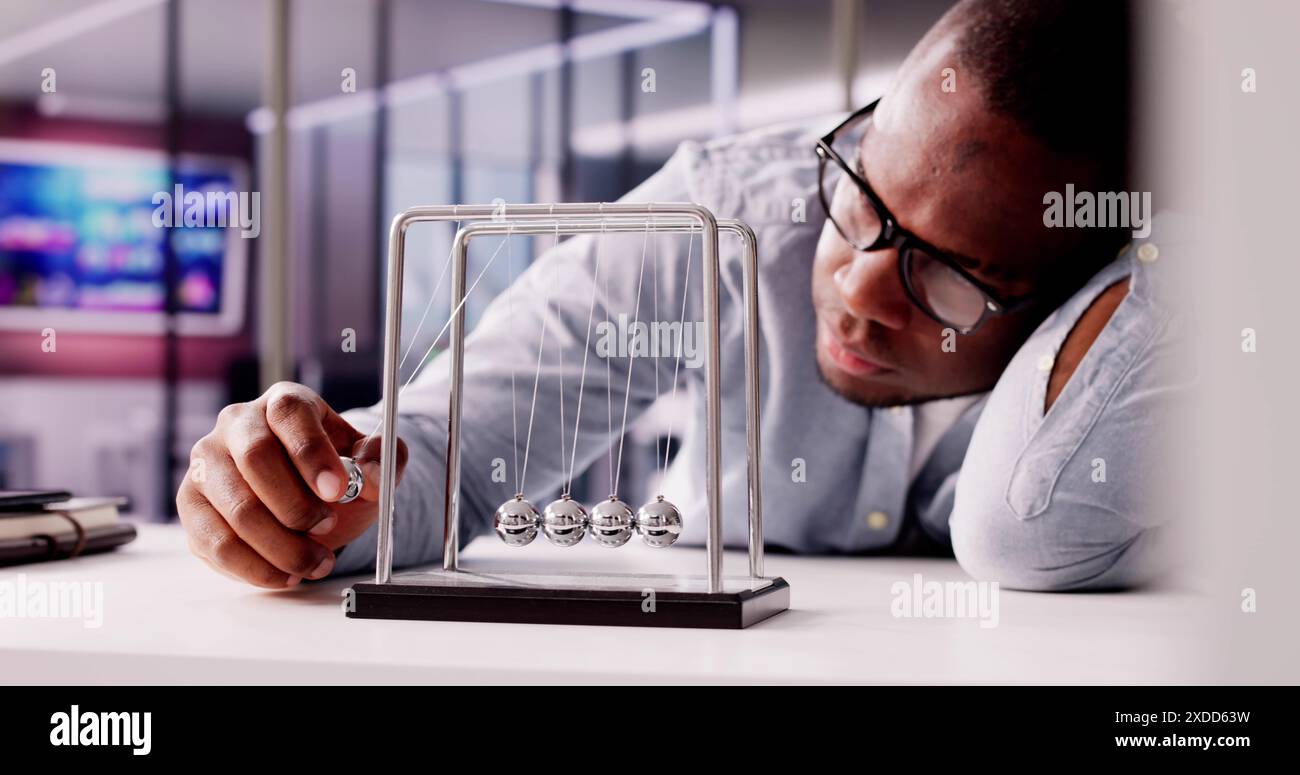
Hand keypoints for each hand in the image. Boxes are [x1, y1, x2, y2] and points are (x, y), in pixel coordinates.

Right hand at [177, 382, 407, 587]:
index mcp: (284, 403)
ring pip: (237, 509)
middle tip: (327, 529)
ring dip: (283, 546)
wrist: (309, 503)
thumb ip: (383, 461)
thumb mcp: (370, 464)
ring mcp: (206, 464)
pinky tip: (286, 574)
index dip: (312, 453)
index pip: (289, 415)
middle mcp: (236, 424)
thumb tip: (370, 476)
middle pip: (256, 459)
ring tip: (316, 562)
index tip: (338, 491)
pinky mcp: (191, 506)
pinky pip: (216, 544)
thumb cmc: (334, 477)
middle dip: (297, 505)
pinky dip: (256, 568)